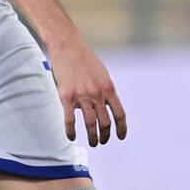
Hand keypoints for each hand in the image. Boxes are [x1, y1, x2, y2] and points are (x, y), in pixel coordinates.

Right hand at [46, 31, 126, 146]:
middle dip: (106, 136)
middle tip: (103, 141)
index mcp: (109, 88)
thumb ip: (106, 90)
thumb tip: (108, 106)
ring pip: (90, 124)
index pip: (119, 114)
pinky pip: (70, 120)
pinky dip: (71, 132)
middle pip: (105, 123)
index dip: (122, 128)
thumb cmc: (85, 59)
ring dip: (92, 137)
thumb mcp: (102, 74)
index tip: (121, 137)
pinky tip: (72, 137)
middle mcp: (98, 94)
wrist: (68, 46)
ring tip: (93, 143)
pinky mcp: (67, 96)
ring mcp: (82, 96)